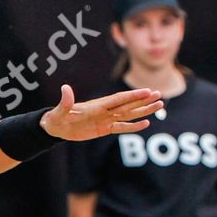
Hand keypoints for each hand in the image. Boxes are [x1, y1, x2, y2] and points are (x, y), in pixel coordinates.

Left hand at [41, 84, 163, 141]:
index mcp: (97, 105)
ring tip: (160, 105)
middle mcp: (105, 111)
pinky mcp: (104, 128)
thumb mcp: (59, 111)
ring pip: (129, 114)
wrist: (56, 127)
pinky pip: (122, 127)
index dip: (132, 96)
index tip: (147, 91)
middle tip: (160, 95)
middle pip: (128, 105)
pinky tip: (146, 123)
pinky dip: (133, 126)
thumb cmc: (56, 118)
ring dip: (144, 110)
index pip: (118, 99)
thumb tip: (65, 88)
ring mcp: (106, 119)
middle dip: (143, 101)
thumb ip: (65, 101)